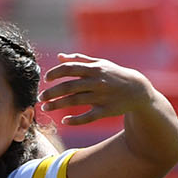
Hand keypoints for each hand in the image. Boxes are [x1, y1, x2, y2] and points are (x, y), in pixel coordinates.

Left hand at [40, 53, 160, 125]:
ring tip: (45, 108)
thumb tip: (59, 57)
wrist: (137, 89)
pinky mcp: (106, 111)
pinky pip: (88, 117)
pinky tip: (64, 121)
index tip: (45, 79)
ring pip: (75, 101)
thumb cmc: (114, 74)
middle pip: (69, 86)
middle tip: (40, 97)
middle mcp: (97, 82)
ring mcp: (101, 97)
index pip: (70, 68)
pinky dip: (75, 120)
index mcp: (94, 69)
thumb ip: (79, 60)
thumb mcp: (100, 63)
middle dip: (51, 92)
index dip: (55, 73)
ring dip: (57, 105)